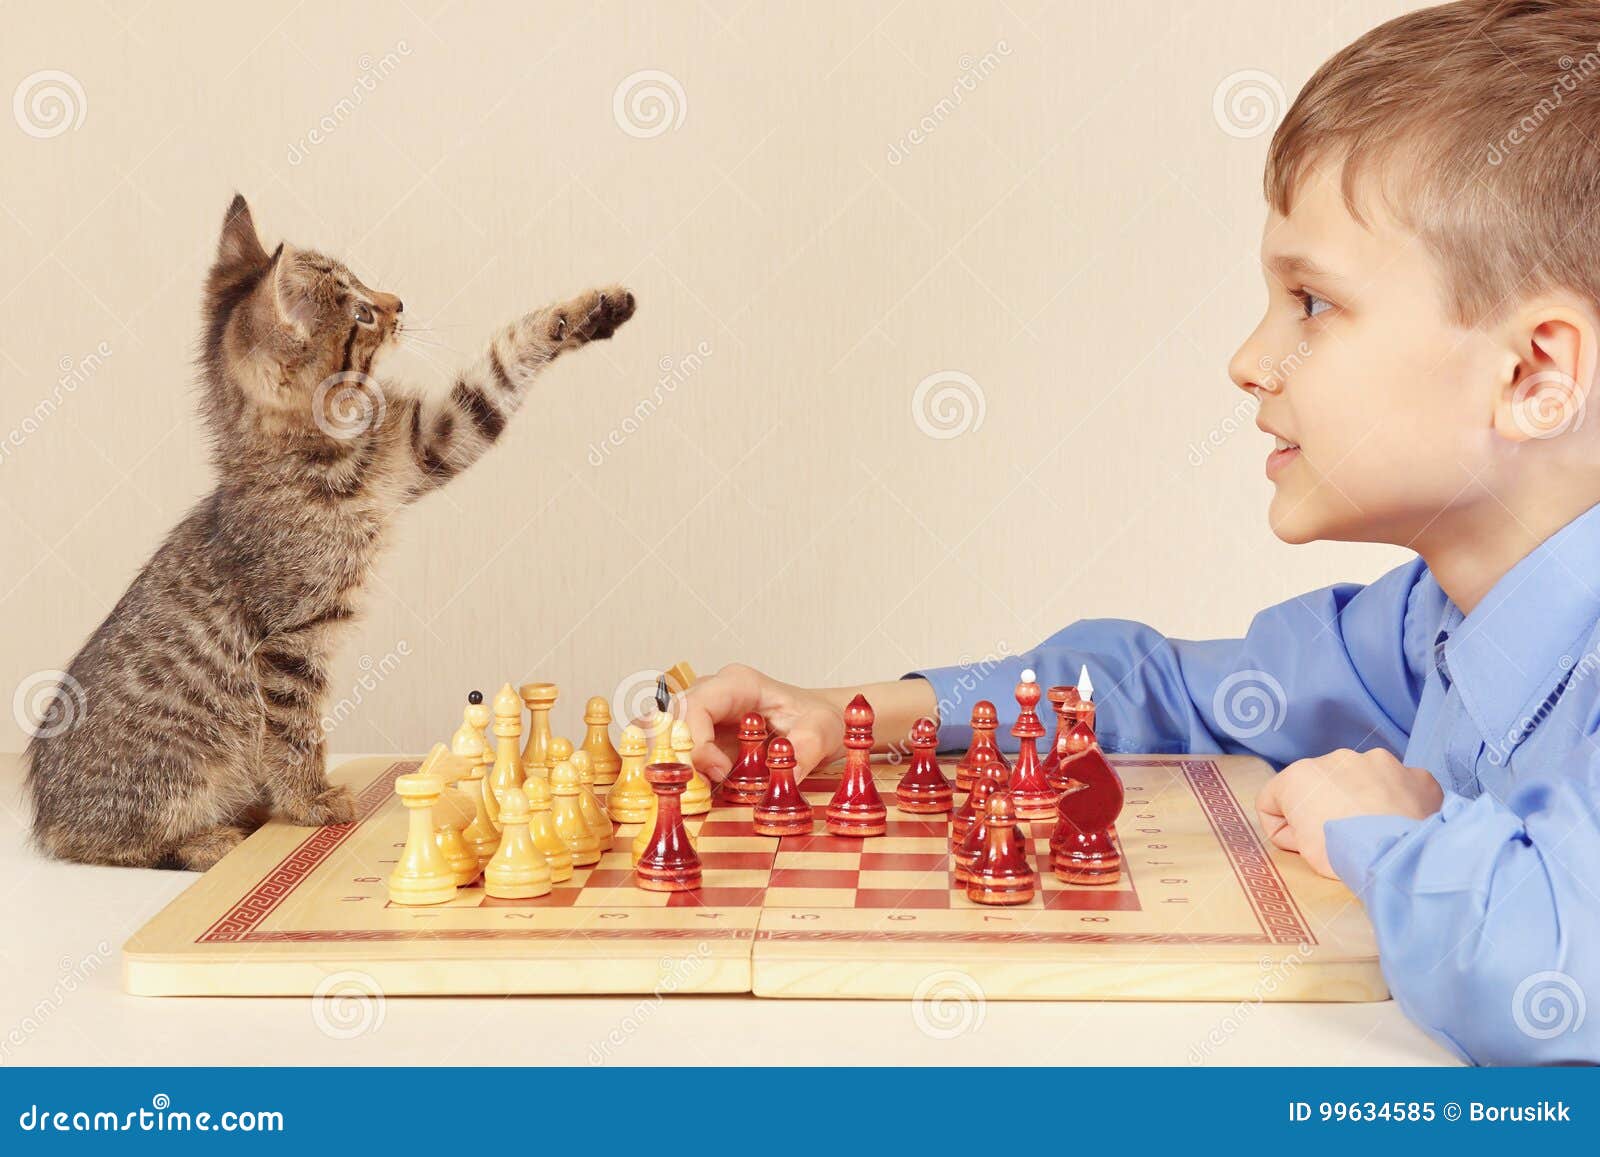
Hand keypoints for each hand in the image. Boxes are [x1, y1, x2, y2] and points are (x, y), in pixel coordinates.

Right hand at [678, 664, 845, 781]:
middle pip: (672, 719)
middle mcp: (714, 694)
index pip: (697, 705)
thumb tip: (787, 772)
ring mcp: (705, 716)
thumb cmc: (822, 719)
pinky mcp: (704, 738)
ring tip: (699, 792)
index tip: (720, 772)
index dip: (698, 741)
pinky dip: (682, 774)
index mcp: (739, 684)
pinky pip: (678, 754)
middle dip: (677, 756)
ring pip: (668, 736)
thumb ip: (807, 747)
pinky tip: (699, 792)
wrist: (823, 724)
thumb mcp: (825, 730)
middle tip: (698, 789)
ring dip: (676, 766)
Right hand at [1255, 747, 1442, 879]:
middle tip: (1341, 841)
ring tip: (1375, 833)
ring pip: (1361, 781)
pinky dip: (1399, 802)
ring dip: (1363, 801)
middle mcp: (1337, 759)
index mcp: (1300, 776)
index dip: (1283, 829)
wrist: (1402, 858)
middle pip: (1320, 786)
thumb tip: (1309, 825)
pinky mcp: (1414, 774)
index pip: (1273, 800)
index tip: (1301, 847)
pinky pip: (1400, 785)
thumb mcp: (1303, 853)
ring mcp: (1379, 762)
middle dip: (1326, 809)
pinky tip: (1402, 825)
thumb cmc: (1346, 856)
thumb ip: (1298, 830)